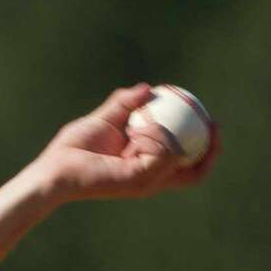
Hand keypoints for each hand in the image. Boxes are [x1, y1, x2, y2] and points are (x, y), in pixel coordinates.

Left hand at [32, 83, 220, 205]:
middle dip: (212, 150)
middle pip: (195, 174)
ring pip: (179, 158)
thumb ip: (126, 103)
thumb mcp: (105, 118)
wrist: (56, 167)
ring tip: (145, 124)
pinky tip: (141, 129)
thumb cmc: (75, 148)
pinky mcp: (137, 180)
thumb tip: (148, 88)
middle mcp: (149, 179)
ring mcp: (144, 182)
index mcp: (146, 167)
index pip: (186, 164)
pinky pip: (162, 154)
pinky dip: (158, 136)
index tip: (212, 120)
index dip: (207, 147)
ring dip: (170, 133)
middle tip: (214, 124)